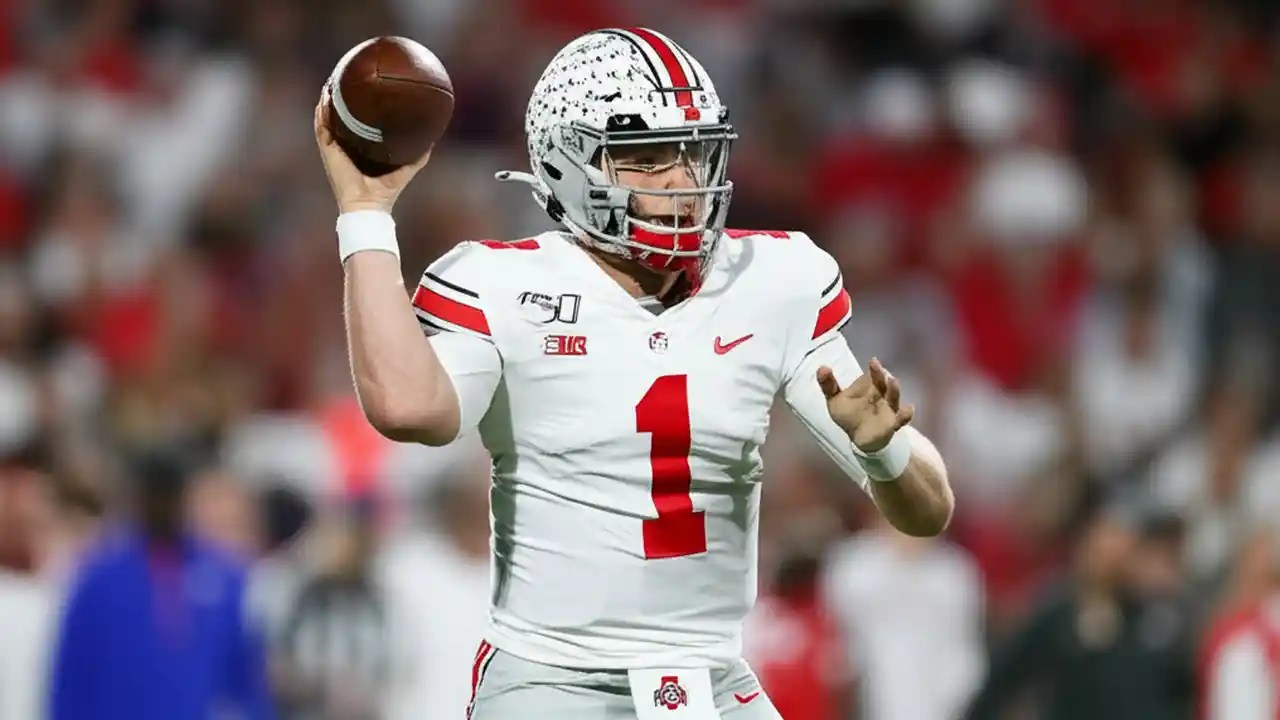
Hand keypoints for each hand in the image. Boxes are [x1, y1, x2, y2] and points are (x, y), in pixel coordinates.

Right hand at [314, 83, 431, 213]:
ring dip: (329, 98)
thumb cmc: (388, 189)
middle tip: (347, 74)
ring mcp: (335, 146)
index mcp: (361, 145)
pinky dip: (323, 111)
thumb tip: (433, 134)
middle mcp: (346, 143)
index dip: (358, 103)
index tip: (363, 84)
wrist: (370, 205)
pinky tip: (326, 97)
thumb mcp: (408, 164)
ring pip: (327, 116)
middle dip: (341, 95)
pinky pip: (322, 126)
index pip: (357, 120)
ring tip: (333, 80)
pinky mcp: (328, 150)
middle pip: (340, 114)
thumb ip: (419, 151)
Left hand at [817, 357, 914, 452]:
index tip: (873, 361)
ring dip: (894, 390)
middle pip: (883, 382)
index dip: (874, 369)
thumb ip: (828, 385)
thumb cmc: (849, 415)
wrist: (859, 437)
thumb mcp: (835, 401)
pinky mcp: (892, 424)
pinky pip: (902, 419)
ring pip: (893, 398)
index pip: (873, 375)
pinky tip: (909, 410)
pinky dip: (906, 414)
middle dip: (880, 374)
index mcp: (869, 386)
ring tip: (892, 381)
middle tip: (876, 365)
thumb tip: (822, 367)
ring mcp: (888, 409)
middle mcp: (881, 394)